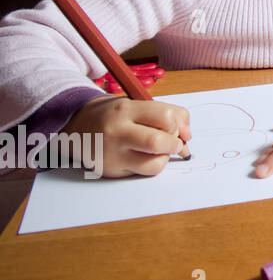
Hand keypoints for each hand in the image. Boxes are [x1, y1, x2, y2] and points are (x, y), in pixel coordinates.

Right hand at [63, 95, 190, 177]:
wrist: (77, 126)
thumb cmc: (116, 116)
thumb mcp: (137, 105)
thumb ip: (167, 113)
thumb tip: (187, 136)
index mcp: (126, 110)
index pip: (166, 117)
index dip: (180, 126)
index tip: (179, 130)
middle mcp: (117, 132)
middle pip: (159, 142)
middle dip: (175, 144)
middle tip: (175, 144)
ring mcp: (112, 154)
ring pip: (154, 165)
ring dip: (164, 159)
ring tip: (159, 152)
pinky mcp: (111, 171)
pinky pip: (143, 174)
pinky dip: (151, 167)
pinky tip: (145, 158)